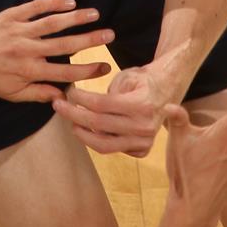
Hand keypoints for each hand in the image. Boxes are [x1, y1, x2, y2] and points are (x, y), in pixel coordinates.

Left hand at [0, 0, 113, 102]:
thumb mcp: (13, 94)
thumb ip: (39, 94)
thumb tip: (63, 95)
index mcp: (30, 71)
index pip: (66, 71)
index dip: (88, 69)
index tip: (105, 66)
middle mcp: (27, 50)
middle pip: (65, 44)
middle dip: (90, 39)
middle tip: (109, 34)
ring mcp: (19, 31)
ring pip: (53, 22)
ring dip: (76, 17)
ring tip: (94, 14)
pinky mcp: (11, 16)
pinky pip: (35, 7)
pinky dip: (53, 3)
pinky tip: (69, 1)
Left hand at [52, 63, 176, 157]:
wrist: (167, 90)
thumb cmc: (143, 80)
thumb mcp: (127, 76)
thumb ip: (107, 91)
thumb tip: (83, 104)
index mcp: (142, 104)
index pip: (101, 105)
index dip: (79, 99)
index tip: (67, 93)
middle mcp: (144, 126)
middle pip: (98, 125)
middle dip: (73, 115)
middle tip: (59, 106)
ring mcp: (145, 142)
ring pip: (104, 145)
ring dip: (82, 134)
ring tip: (71, 122)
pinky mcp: (143, 151)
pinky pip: (114, 150)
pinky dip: (98, 141)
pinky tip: (88, 130)